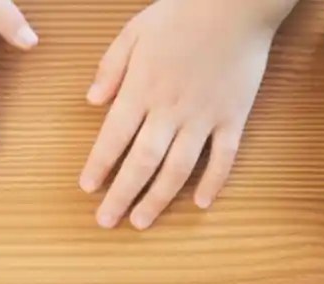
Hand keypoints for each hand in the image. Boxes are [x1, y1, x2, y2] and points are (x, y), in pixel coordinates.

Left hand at [79, 0, 297, 229]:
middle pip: (142, 163)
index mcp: (142, 88)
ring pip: (178, 169)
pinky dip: (213, 183)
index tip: (88, 189)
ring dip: (158, 199)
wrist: (236, 2)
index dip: (99, 166)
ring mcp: (204, 116)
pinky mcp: (233, 117)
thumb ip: (111, 67)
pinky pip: (224, 157)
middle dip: (121, 196)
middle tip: (106, 222)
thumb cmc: (183, 12)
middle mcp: (170, 109)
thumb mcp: (134, 31)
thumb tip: (92, 101)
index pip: (113, 137)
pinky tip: (201, 204)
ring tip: (141, 221)